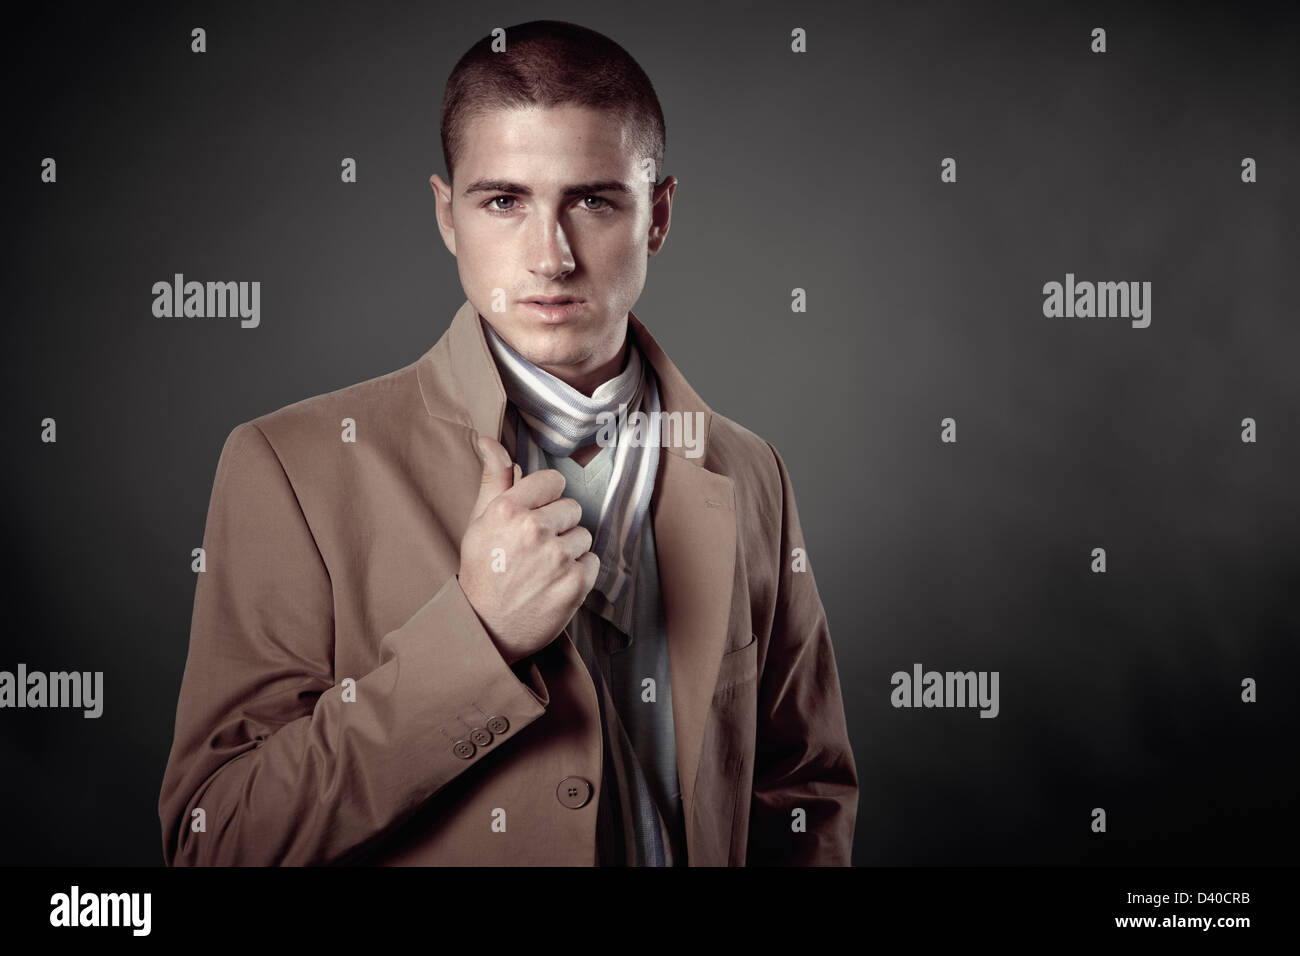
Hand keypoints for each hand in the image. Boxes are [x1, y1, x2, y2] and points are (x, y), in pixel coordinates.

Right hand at [457, 433, 598, 664]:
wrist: (485, 628)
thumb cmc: (481, 571)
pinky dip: (578, 573)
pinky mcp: (576, 583)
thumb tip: (489, 440)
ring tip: (543, 569)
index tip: (533, 517)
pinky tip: (554, 583)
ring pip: (583, 535)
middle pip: (571, 508)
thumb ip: (493, 478)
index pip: (553, 481)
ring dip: (569, 551)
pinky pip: (592, 562)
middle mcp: (534, 529)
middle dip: (557, 525)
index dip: (545, 499)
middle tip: (534, 549)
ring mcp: (557, 557)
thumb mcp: (479, 521)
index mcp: (509, 509)